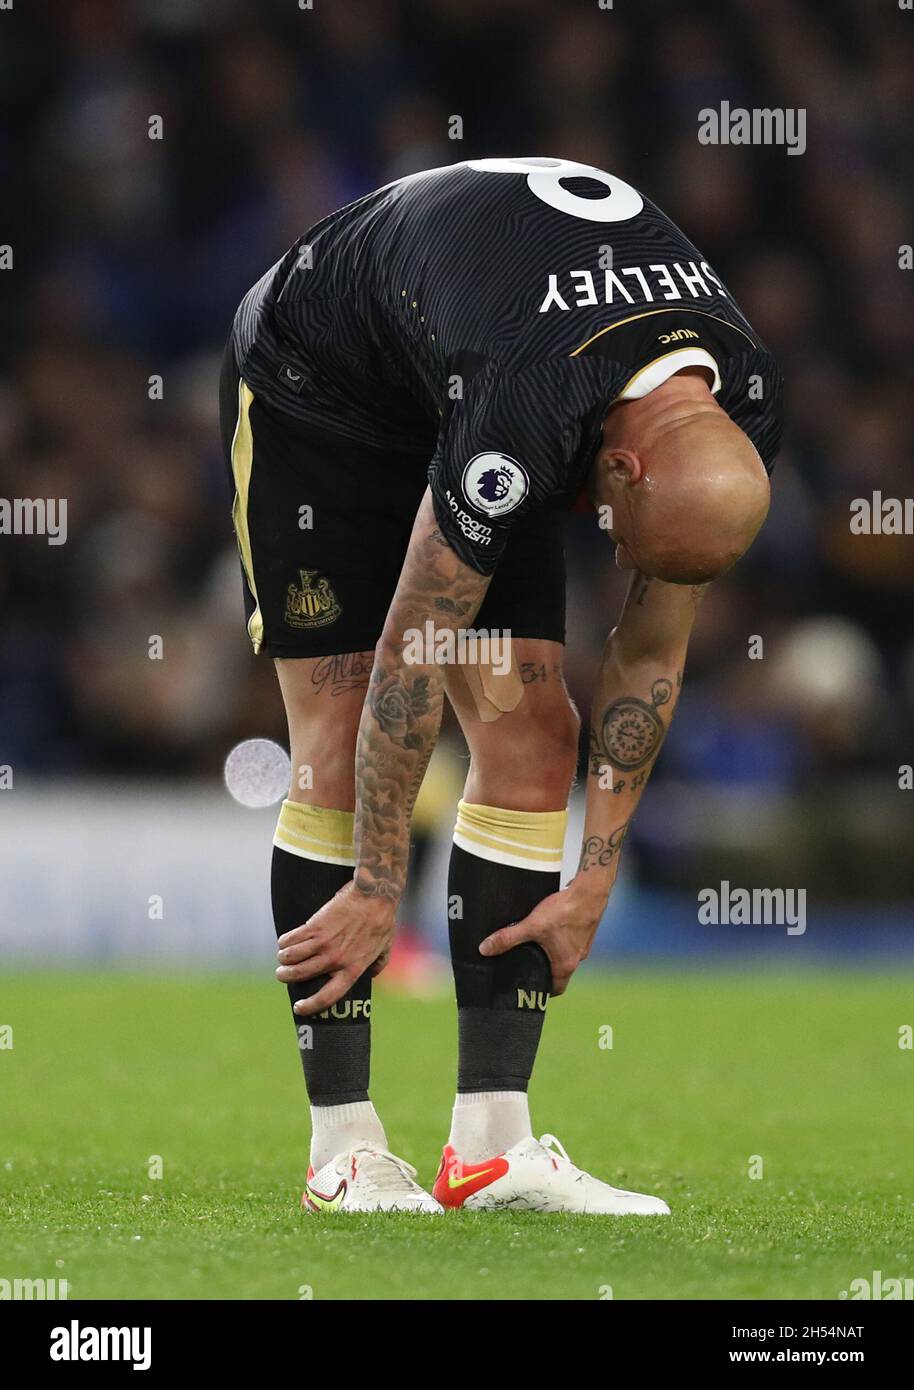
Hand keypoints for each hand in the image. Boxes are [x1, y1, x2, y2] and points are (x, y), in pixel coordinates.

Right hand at [275, 880, 395, 1016]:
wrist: (374, 896)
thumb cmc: (381, 921)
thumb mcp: (385, 949)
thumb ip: (378, 965)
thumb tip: (372, 976)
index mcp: (352, 969)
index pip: (327, 997)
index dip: (310, 1005)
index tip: (299, 1007)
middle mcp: (335, 960)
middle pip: (299, 975)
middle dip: (285, 976)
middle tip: (283, 973)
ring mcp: (323, 943)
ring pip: (290, 958)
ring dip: (283, 959)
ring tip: (283, 957)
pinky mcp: (315, 927)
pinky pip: (290, 939)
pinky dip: (284, 942)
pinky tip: (284, 941)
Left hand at [478, 878, 609, 995]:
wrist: (590, 891)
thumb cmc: (566, 911)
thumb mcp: (532, 926)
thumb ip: (508, 938)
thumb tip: (485, 949)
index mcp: (566, 964)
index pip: (555, 990)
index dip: (542, 991)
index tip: (528, 987)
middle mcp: (577, 957)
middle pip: (558, 972)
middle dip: (542, 969)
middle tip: (524, 964)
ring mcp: (582, 944)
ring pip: (563, 954)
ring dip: (549, 952)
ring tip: (532, 945)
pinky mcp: (583, 930)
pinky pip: (568, 940)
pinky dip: (558, 938)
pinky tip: (547, 927)